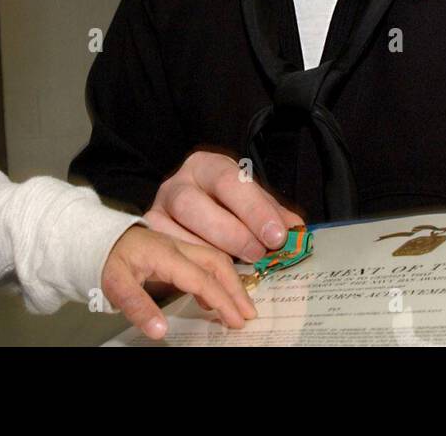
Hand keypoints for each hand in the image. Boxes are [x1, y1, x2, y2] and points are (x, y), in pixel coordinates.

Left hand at [101, 225, 256, 339]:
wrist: (97, 238)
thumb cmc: (106, 259)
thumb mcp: (114, 285)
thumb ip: (138, 307)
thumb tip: (160, 331)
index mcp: (165, 253)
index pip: (201, 278)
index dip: (222, 300)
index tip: (236, 320)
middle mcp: (177, 246)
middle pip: (216, 262)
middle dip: (236, 288)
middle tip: (249, 313)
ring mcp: (179, 245)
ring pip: (214, 259)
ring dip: (230, 282)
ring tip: (239, 307)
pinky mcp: (177, 249)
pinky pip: (205, 260)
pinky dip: (218, 278)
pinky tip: (213, 298)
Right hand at [146, 150, 305, 261]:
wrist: (187, 214)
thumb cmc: (223, 207)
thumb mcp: (249, 203)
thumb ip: (271, 213)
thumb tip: (296, 230)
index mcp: (206, 166)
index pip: (228, 180)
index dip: (253, 209)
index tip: (276, 235)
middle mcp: (177, 183)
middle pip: (193, 204)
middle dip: (230, 232)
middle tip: (257, 253)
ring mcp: (158, 208)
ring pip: (175, 229)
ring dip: (209, 252)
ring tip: (239, 270)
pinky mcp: (149, 235)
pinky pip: (165, 251)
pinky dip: (190, 266)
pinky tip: (213, 279)